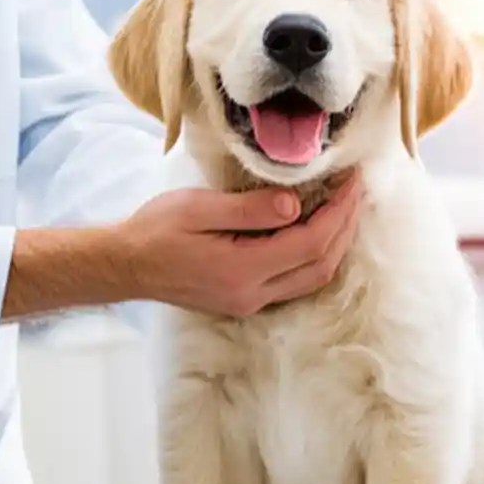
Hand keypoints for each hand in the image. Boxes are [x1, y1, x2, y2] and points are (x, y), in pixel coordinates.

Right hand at [116, 169, 362, 315]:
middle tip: (358, 191)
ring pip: (312, 278)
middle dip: (346, 226)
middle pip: (321, 266)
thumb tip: (294, 205)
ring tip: (346, 209)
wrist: (126, 265)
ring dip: (336, 244)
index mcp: (243, 270)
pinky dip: (316, 256)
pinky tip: (318, 231)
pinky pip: (296, 282)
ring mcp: (250, 302)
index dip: (339, 212)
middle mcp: (253, 294)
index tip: (353, 182)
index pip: (310, 243)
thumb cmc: (155, 230)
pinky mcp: (245, 301)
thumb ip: (249, 209)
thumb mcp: (198, 208)